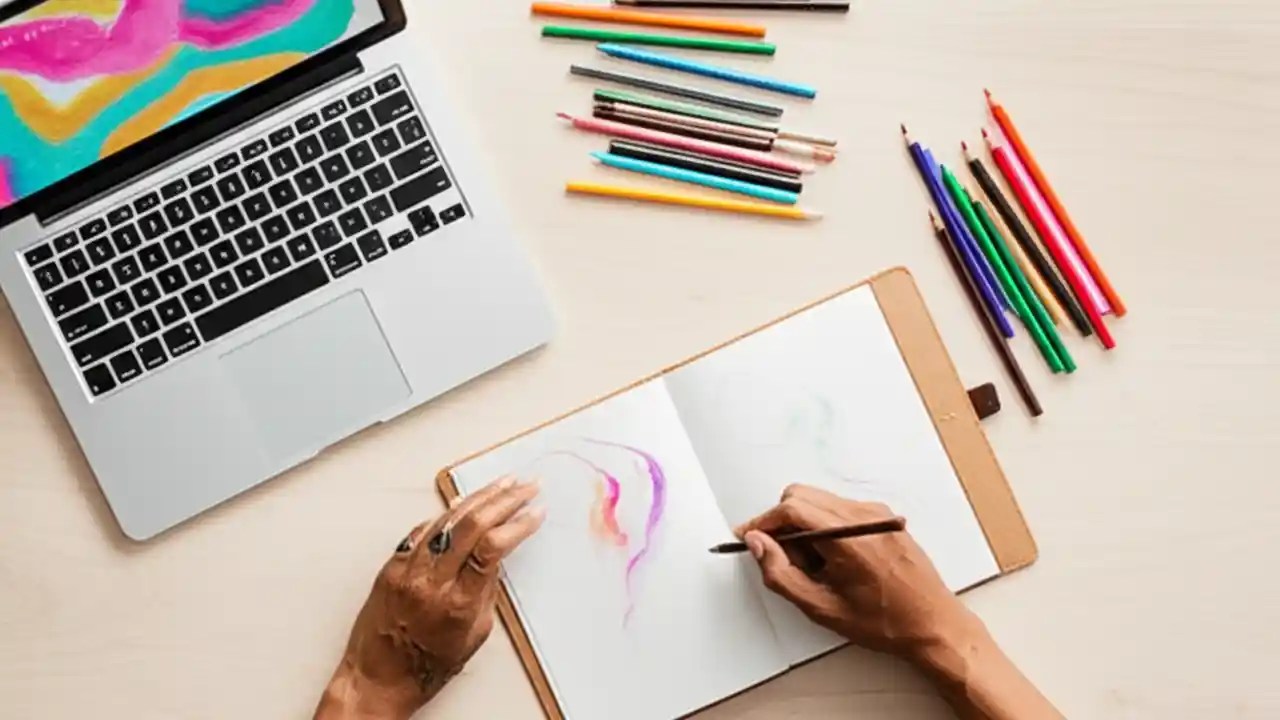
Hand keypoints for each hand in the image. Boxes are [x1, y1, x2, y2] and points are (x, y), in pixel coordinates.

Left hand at [315, 478, 544, 719]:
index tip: (535, 512)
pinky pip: (422, 529)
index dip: (518, 523)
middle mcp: (431, 580)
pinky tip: (463, 504)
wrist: (377, 678)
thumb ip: (487, 591)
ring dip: (479, 497)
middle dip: (505, 499)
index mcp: (457, 602)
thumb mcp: (474, 635)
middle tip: (526, 486)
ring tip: (501, 484)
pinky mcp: (392, 565)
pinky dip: (447, 514)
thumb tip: (497, 557)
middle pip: (473, 523)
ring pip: (447, 518)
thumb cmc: (426, 666)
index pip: (493, 546)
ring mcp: (408, 569)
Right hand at [736, 484, 978, 662]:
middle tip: (783, 557)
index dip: (763, 522)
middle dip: (782, 523)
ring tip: (815, 565)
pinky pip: (839, 508)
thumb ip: (782, 574)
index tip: (748, 536)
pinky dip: (824, 526)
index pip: (792, 509)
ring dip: (804, 525)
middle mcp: (864, 517)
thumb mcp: (822, 608)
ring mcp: (876, 514)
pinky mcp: (883, 517)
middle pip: (802, 496)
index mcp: (848, 538)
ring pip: (819, 501)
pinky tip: (833, 559)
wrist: (933, 624)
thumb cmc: (886, 622)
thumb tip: (759, 545)